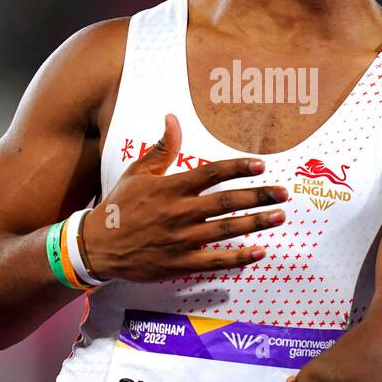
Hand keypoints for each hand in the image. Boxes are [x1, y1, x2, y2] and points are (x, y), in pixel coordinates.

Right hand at [80, 114, 287, 281]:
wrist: (97, 246)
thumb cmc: (120, 206)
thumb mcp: (137, 172)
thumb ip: (161, 148)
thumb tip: (173, 118)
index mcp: (169, 188)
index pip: (210, 174)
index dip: (237, 168)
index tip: (260, 164)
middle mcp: (178, 213)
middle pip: (225, 203)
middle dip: (258, 196)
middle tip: (283, 192)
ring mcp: (180, 240)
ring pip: (225, 231)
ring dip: (255, 223)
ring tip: (280, 216)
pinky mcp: (180, 263)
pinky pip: (215, 261)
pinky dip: (239, 258)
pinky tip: (260, 251)